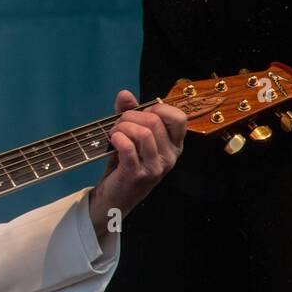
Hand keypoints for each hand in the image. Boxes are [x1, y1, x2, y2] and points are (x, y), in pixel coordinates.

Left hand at [87, 89, 187, 236]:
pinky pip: (128, 147)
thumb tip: (125, 94)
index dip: (157, 108)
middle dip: (129, 116)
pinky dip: (117, 138)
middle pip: (154, 121)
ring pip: (144, 132)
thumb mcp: (130, 137)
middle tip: (118, 125)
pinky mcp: (137, 175)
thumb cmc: (125, 165)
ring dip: (122, 127)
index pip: (178, 117)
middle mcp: (170, 156)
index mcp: (174, 145)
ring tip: (114, 133)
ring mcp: (155, 167)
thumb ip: (128, 113)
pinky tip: (113, 141)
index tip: (139, 115)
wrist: (114, 198)